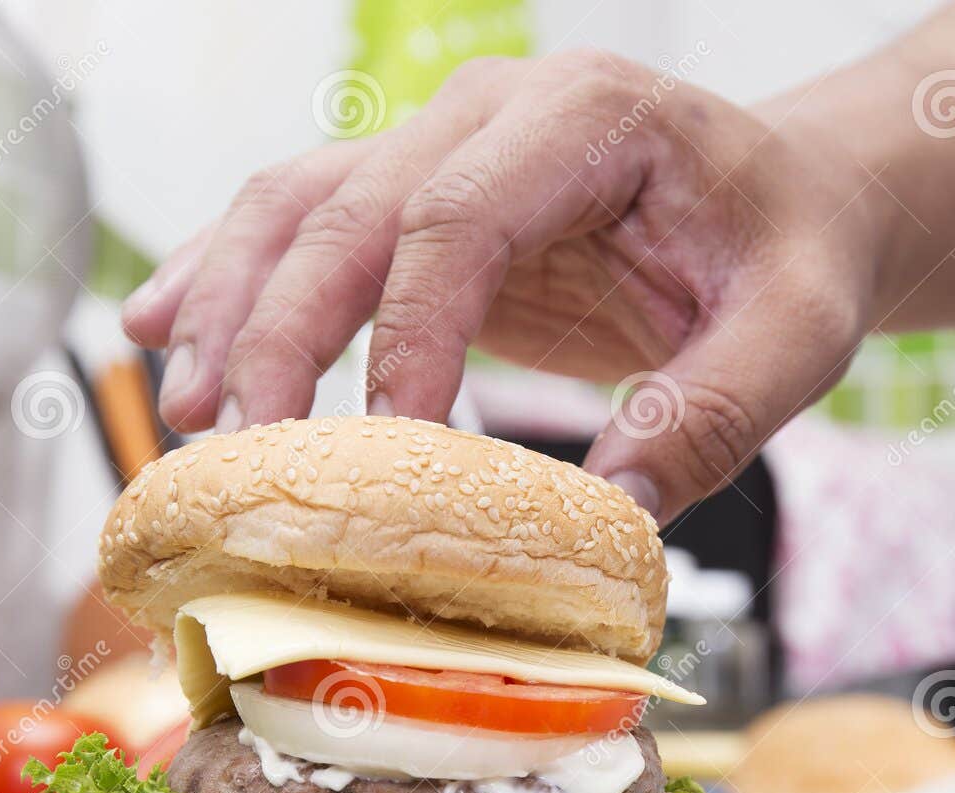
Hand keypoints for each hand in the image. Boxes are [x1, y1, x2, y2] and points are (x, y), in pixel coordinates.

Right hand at [123, 51, 880, 522]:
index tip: (387, 447)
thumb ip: (712, 415)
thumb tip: (606, 517)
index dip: (403, 335)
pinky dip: (226, 277)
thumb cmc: (787, 252)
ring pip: (294, 207)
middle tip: (236, 443)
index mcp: (585, 118)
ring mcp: (439, 146)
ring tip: (188, 407)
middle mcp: (490, 114)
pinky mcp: (416, 203)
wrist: (781, 202)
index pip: (456, 218)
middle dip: (276, 330)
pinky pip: (299, 223)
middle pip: (346, 211)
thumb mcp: (793, 333)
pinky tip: (160, 332)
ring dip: (227, 305)